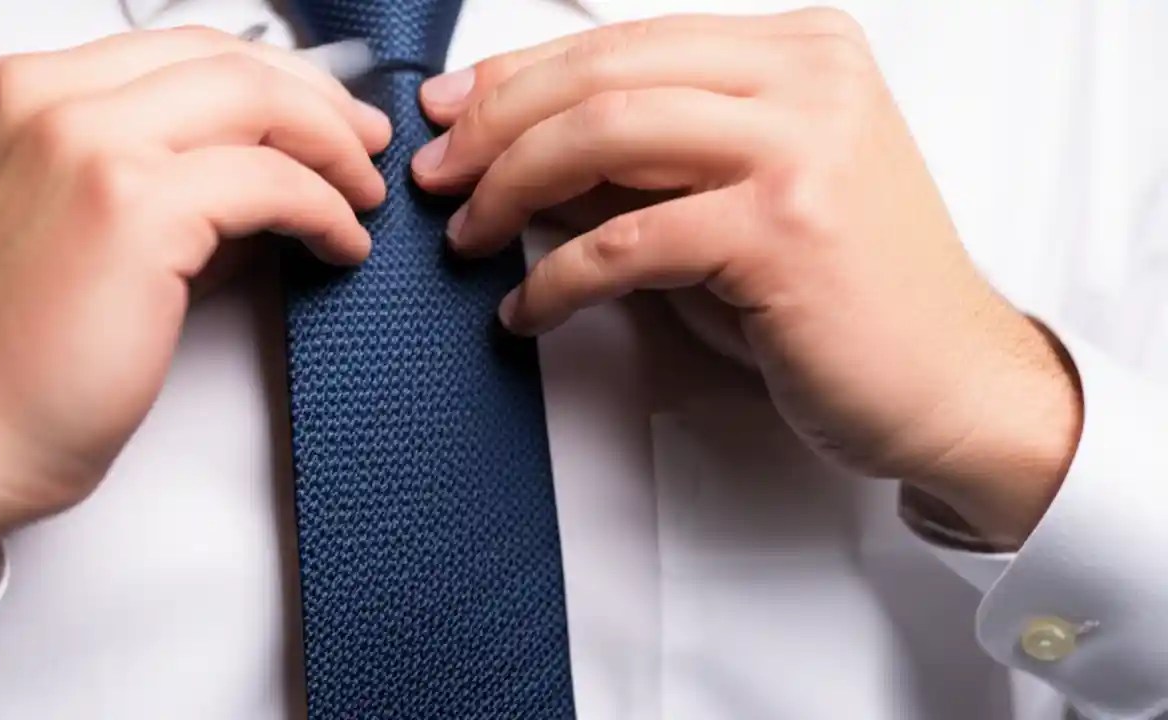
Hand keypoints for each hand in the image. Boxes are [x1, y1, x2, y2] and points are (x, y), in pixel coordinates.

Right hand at [0, 27, 389, 597]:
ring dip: (332, 149)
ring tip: (362, 196)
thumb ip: (170, 188)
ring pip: (258, 103)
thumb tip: (270, 182)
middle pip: (230, 63)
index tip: (326, 115)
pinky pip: (270, 182)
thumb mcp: (88, 236)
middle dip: (320, 104)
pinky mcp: (132, 204)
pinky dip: (324, 208)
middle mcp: (48, 99)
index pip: (183, 51)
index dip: (276, 80)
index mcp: (25, 94)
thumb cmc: (9, 361)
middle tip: (366, 147)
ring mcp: (86, 142)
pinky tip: (340, 243)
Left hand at [410, 10, 1081, 545]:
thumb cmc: (847, 295)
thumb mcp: (738, 199)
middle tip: (440, 178)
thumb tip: (518, 146)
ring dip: (511, 189)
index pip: (624, 41)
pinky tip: (529, 307)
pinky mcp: (785, 229)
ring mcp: (803, 146)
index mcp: (801, 49)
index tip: (451, 113)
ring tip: (468, 237)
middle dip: (497, 126)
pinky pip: (627, 241)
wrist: (948, 382)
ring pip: (605, 135)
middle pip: (603, 74)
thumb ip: (647, 162)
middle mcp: (809, 78)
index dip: (517, 75)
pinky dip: (558, 277)